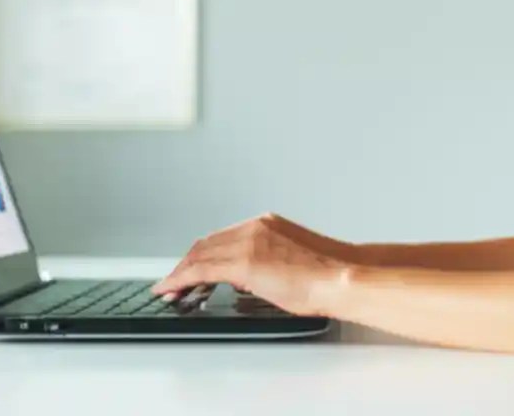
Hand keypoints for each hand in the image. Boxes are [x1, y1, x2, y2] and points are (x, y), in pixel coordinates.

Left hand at [151, 212, 353, 316]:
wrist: (343, 277)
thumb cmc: (329, 276)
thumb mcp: (291, 262)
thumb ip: (264, 265)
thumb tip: (246, 280)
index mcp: (266, 224)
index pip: (222, 238)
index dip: (202, 254)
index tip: (190, 268)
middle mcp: (254, 226)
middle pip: (207, 243)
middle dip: (187, 263)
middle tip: (174, 281)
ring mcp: (248, 241)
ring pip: (200, 253)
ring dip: (181, 272)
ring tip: (169, 289)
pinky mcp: (244, 261)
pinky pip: (200, 269)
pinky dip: (181, 279)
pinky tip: (172, 290)